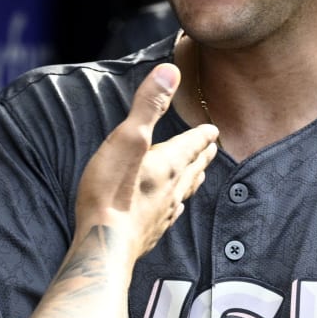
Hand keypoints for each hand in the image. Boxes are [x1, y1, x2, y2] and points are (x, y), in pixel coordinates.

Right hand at [75, 64, 218, 257]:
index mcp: (169, 164)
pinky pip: (170, 213)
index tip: (213, 130)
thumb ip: (148, 105)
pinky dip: (176, 204)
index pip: (192, 144)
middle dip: (202, 155)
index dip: (202, 134)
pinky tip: (173, 209)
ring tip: (198, 174)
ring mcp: (162, 213)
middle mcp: (171, 188)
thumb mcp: (128, 138)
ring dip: (193, 179)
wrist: (103, 247)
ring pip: (185, 191)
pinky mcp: (149, 231)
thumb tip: (171, 70)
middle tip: (212, 148)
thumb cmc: (111, 192)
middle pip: (193, 168)